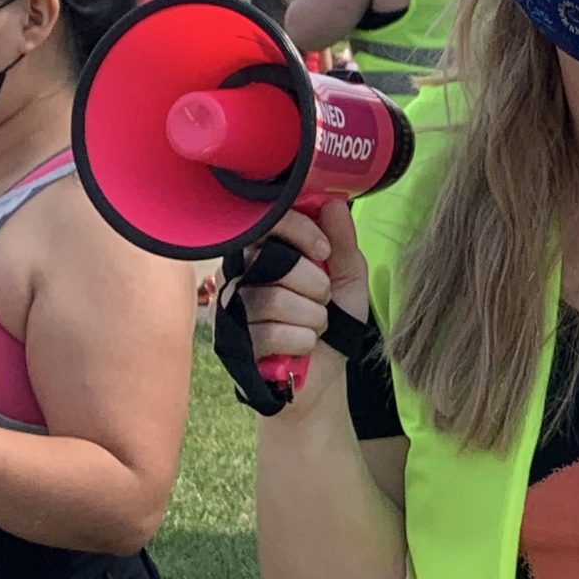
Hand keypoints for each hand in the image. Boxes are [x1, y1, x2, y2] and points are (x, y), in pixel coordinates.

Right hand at [232, 200, 369, 397]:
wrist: (325, 376)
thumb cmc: (333, 321)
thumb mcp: (348, 277)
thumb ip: (342, 241)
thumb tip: (333, 203)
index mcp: (264, 250)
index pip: (268, 221)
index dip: (300, 230)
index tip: (325, 251)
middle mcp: (239, 273)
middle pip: (274, 261)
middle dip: (315, 284)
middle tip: (324, 298)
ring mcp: (231, 308)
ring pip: (274, 299)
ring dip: (312, 316)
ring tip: (315, 325)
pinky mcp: (231, 342)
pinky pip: (271, 333)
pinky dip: (302, 340)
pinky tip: (303, 345)